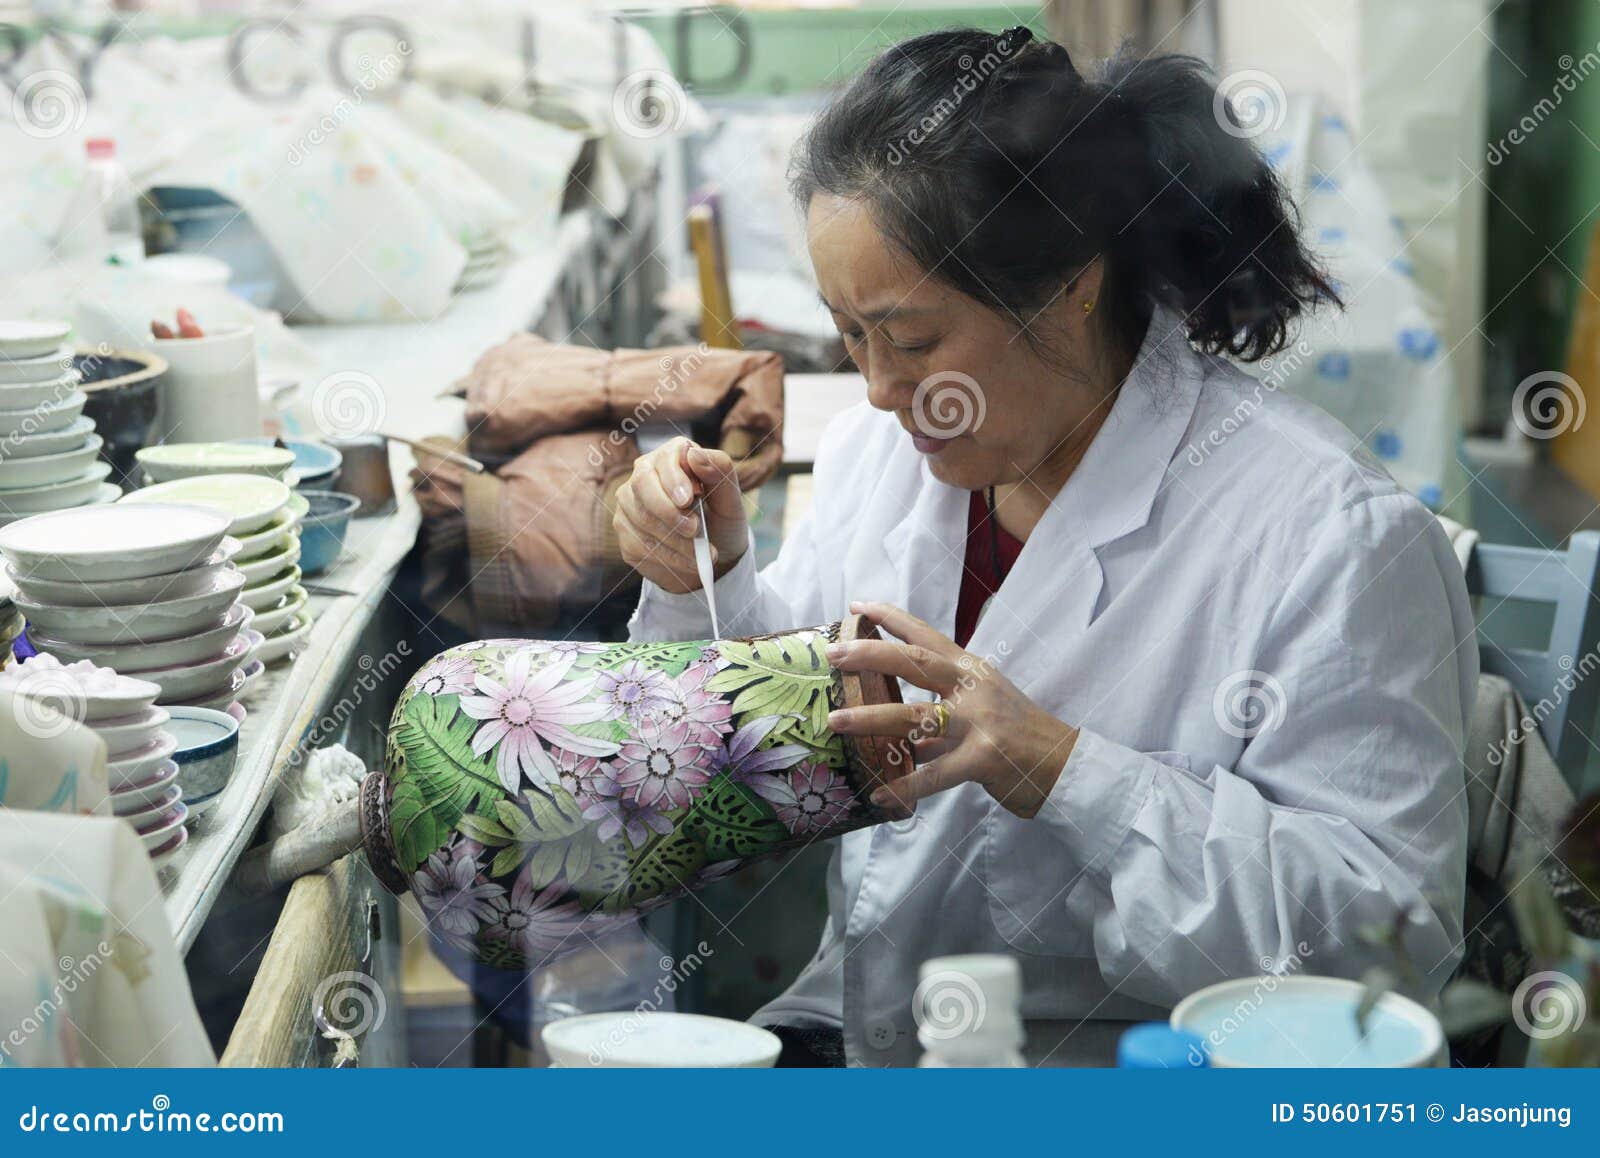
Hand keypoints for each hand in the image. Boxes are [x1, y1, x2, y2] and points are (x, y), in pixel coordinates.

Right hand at [614, 437, 747, 594]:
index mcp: (672, 457)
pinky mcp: (625, 531)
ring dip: (673, 540)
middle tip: (694, 530)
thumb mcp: (730, 498)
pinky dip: (667, 557)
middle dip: (669, 511)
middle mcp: (645, 475)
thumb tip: (694, 454)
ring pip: (641, 518)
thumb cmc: (722, 519)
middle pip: (642, 485)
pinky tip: (687, 562)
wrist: (714, 554)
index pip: (664, 460)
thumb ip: (719, 471)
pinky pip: (638, 544)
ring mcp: (630, 503)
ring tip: (700, 554)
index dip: (674, 479)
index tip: (688, 500)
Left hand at [824, 601, 1078, 818]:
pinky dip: (904, 786)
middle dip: (871, 654)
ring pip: (915, 715)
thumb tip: (892, 718)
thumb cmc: (1020, 735)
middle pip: (915, 661)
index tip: (857, 605)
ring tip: (837, 721)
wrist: (1067, 765)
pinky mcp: (983, 758)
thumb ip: (938, 709)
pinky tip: (879, 795)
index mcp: (971, 670)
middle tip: (834, 653)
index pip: (926, 636)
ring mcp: (978, 722)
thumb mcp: (981, 706)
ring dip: (872, 718)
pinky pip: (934, 775)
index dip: (891, 618)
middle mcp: (973, 688)